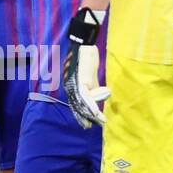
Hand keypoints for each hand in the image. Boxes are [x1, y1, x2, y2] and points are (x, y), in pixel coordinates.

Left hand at [61, 8, 109, 128]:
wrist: (85, 45)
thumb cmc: (88, 58)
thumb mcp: (92, 76)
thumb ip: (95, 87)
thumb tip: (101, 98)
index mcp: (73, 86)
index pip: (77, 103)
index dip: (82, 113)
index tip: (87, 123)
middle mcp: (71, 87)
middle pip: (77, 106)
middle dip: (84, 117)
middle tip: (89, 127)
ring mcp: (75, 85)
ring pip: (83, 104)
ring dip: (92, 114)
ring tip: (100, 121)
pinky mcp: (80, 82)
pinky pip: (86, 97)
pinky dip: (93, 105)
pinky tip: (97, 113)